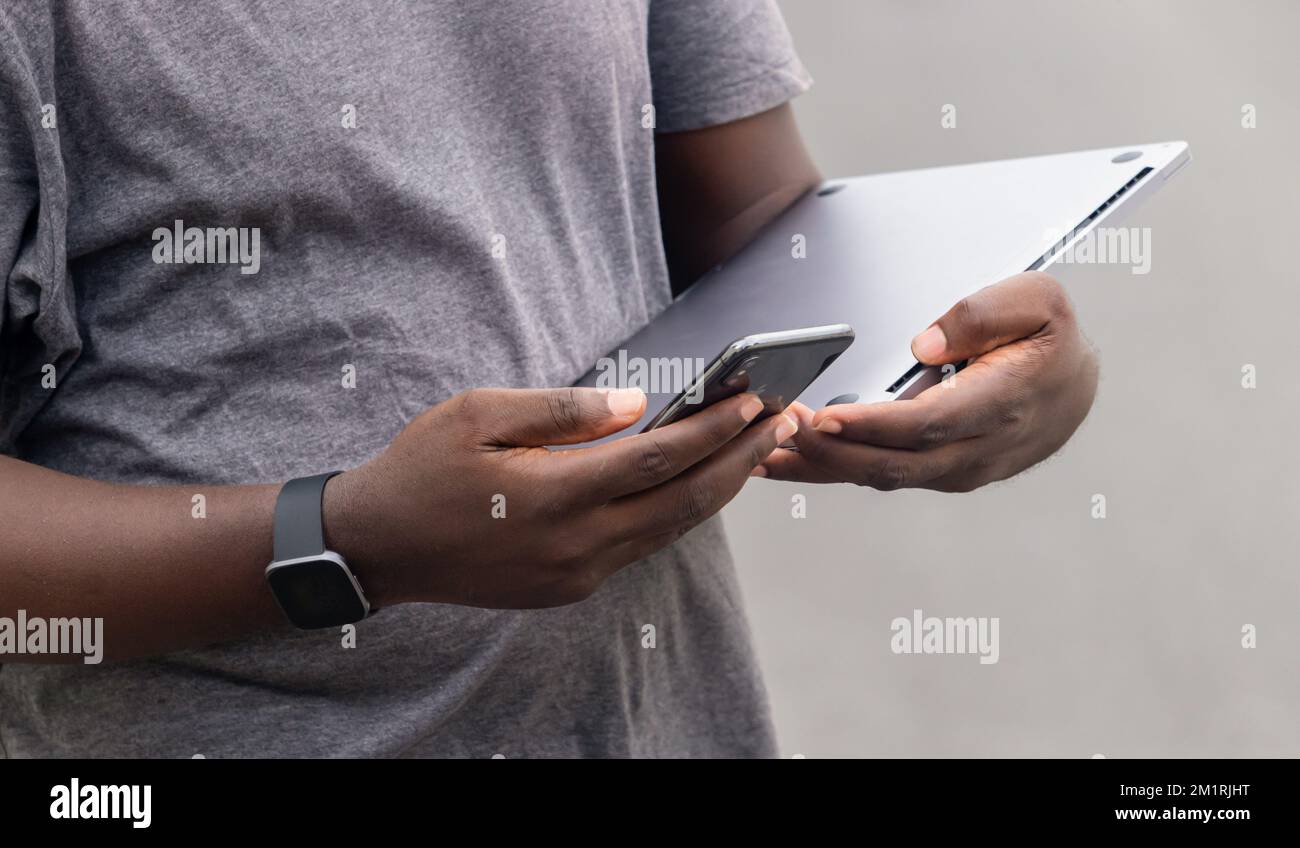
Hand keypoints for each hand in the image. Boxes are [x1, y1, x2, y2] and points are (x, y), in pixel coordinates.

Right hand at [327, 386, 797, 607]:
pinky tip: (698, 482)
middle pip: (684, 501)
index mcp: (554, 495)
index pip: (659, 458)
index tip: (755, 398)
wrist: (379, 545)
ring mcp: (576, 573)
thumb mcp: (479, 414)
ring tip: (757, 448)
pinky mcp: (569, 586)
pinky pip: (641, 546)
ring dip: (719, 488)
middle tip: (784, 421)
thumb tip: (634, 404)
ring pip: (670, 529)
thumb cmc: (423, 468)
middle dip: (741, 459)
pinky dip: (678, 511)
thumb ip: (562, 410)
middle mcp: (576, 544)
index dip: (714, 428)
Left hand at [759, 271, 1097, 491]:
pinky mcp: (939, 474)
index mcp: (1000, 405)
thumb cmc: (1050, 338)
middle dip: (829, 452)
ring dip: (821, 467)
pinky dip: (833, 469)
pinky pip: (881, 475)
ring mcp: (958, 470)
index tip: (823, 417)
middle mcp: (977, 450)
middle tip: (775, 431)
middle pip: (893, 463)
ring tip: (762, 451)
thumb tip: (922, 343)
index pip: (925, 425)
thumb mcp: (1038, 300)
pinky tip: (790, 460)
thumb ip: (982, 314)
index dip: (870, 425)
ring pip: (880, 477)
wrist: (1076, 388)